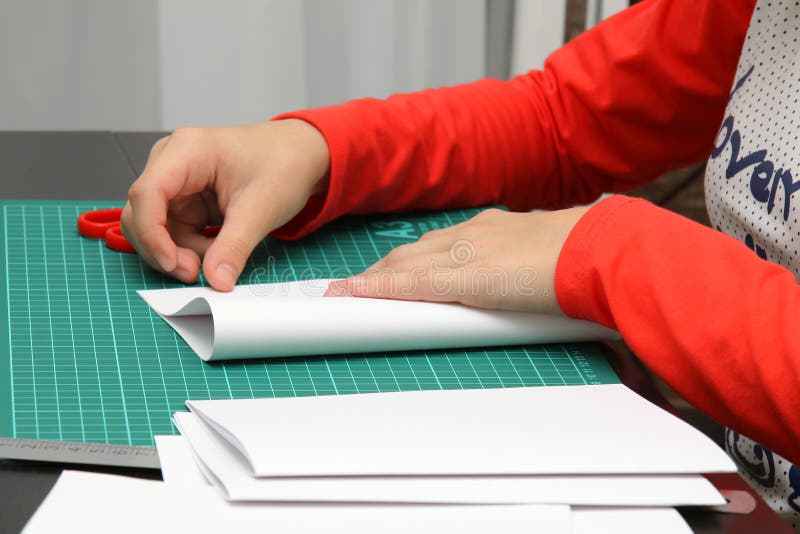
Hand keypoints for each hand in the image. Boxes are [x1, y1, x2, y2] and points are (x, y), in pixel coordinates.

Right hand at [120, 120, 329, 290]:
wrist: (300, 156)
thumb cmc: (282, 164)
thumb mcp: (262, 208)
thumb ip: (235, 246)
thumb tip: (216, 281)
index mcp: (187, 151)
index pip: (147, 193)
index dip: (152, 234)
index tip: (173, 265)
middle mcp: (172, 164)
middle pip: (143, 214)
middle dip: (164, 250)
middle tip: (196, 274)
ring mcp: (176, 184)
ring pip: (157, 230)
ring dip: (182, 253)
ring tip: (218, 259)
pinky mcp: (186, 202)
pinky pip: (175, 234)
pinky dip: (192, 250)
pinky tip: (217, 251)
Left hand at [325, 206, 589, 313]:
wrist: (603, 249)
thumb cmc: (585, 255)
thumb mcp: (544, 257)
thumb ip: (523, 267)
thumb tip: (523, 280)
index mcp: (490, 230)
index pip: (435, 245)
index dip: (406, 261)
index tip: (386, 272)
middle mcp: (472, 235)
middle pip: (412, 252)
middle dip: (380, 270)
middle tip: (353, 286)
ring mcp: (468, 253)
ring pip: (406, 264)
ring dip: (374, 279)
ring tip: (346, 293)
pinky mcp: (469, 277)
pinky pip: (415, 283)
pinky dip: (384, 288)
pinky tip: (359, 293)